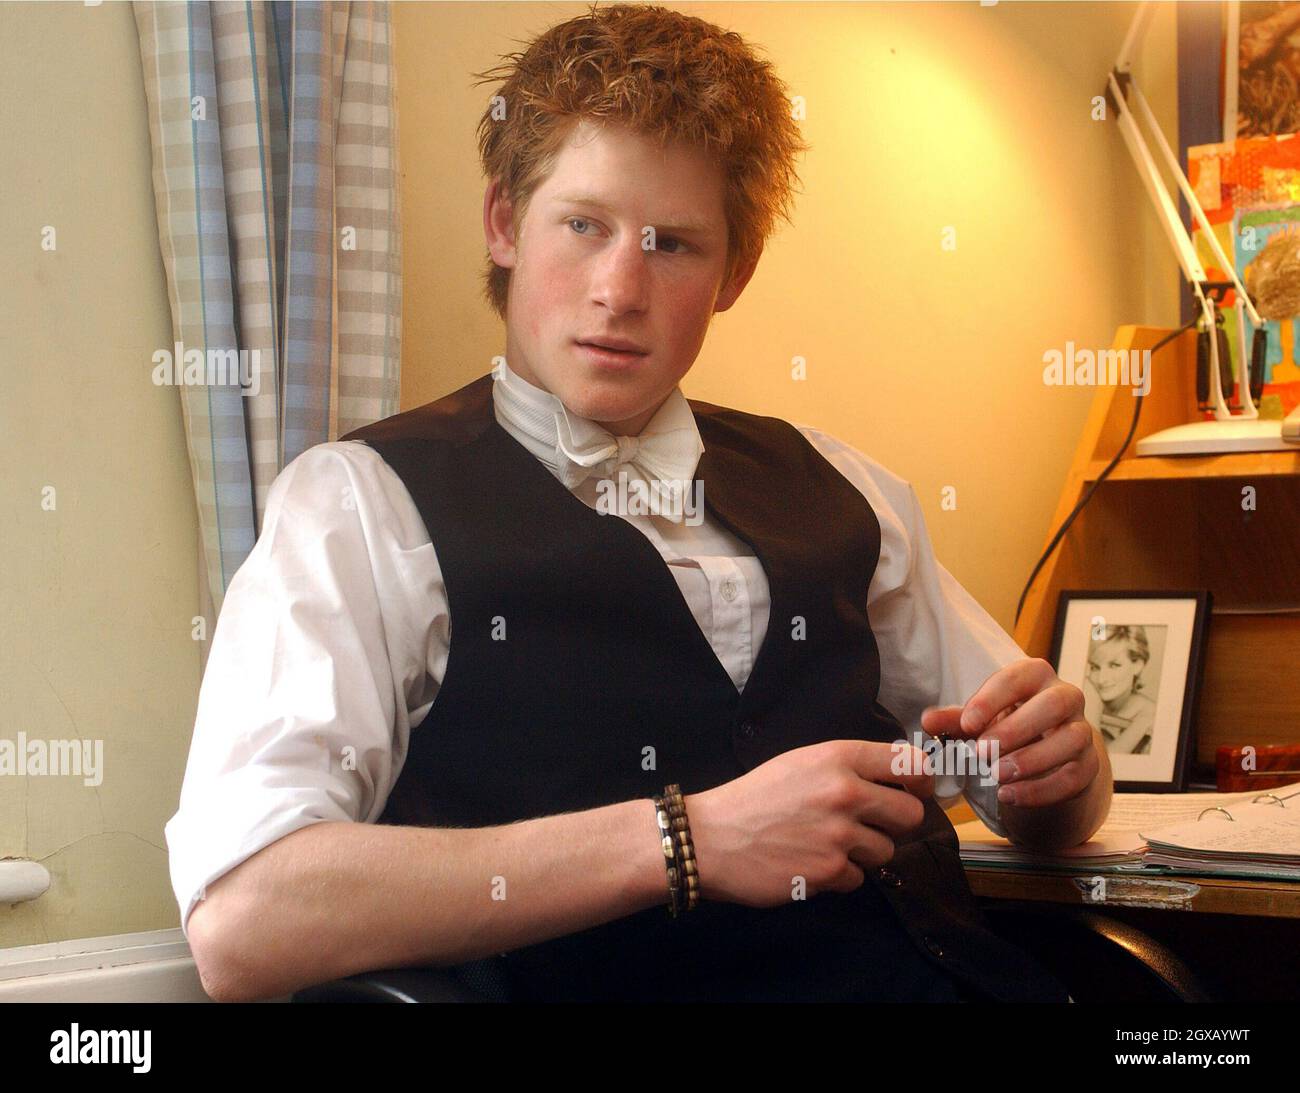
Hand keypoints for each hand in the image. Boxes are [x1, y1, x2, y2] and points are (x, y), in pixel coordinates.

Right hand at [685, 739, 933, 907]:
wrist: (710, 838)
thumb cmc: (754, 797)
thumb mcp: (800, 762)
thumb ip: (846, 767)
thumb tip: (896, 780)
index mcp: (838, 758)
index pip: (909, 765)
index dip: (920, 782)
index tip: (916, 791)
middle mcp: (844, 792)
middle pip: (910, 815)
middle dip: (895, 824)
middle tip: (871, 826)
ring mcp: (839, 835)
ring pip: (885, 851)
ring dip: (863, 853)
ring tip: (827, 845)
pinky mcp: (829, 871)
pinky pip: (857, 878)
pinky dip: (838, 876)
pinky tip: (809, 863)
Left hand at [920, 657, 1099, 809]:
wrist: (1041, 754)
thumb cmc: (1006, 725)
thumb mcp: (978, 720)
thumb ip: (954, 720)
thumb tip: (928, 722)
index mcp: (1035, 677)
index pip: (1019, 677)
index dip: (993, 699)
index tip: (967, 724)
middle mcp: (1065, 698)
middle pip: (1055, 704)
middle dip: (1017, 728)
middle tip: (982, 752)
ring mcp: (1081, 731)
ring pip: (1072, 740)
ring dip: (1032, 760)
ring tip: (996, 775)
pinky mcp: (1087, 765)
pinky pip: (1074, 776)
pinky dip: (1040, 789)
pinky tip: (1009, 795)